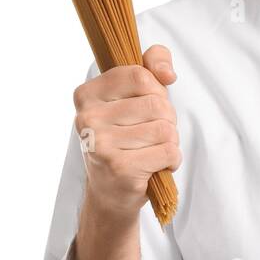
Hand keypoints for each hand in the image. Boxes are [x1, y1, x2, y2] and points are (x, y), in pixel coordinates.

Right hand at [72, 44, 181, 222]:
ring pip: (165, 129)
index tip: (149, 106)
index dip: (157, 91)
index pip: (140, 75)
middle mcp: (87, 117)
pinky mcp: (120, 168)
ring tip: (153, 151)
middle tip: (153, 135)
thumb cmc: (125, 138)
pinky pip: (169, 151)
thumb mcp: (133, 96)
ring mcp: (101, 144)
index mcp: (87, 94)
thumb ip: (151, 66)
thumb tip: (167, 73)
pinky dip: (172, 160)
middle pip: (157, 104)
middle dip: (167, 120)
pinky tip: (156, 166)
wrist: (110, 193)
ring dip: (170, 142)